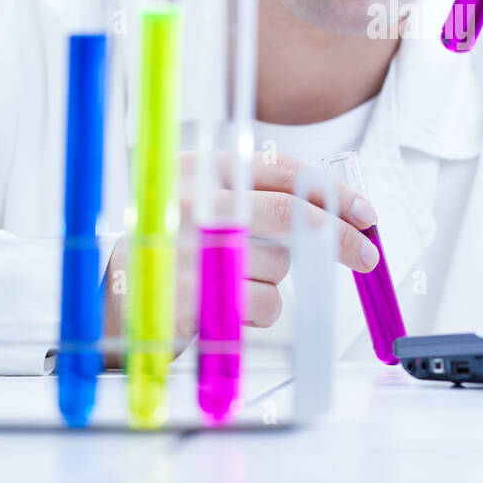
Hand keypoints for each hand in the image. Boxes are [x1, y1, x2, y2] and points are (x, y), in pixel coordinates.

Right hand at [103, 151, 378, 359]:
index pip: (283, 171)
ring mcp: (190, 247)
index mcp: (202, 169)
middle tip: (368, 256)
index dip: (334, 192)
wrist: (113, 304)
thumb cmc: (174, 254)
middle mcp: (194, 201)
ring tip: (232, 283)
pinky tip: (225, 307)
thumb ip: (259, 200)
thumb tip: (339, 213)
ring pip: (280, 266)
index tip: (366, 214)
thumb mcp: (205, 207)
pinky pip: (261, 304)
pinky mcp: (193, 294)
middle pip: (292, 215)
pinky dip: (257, 314)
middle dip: (342, 238)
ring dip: (273, 282)